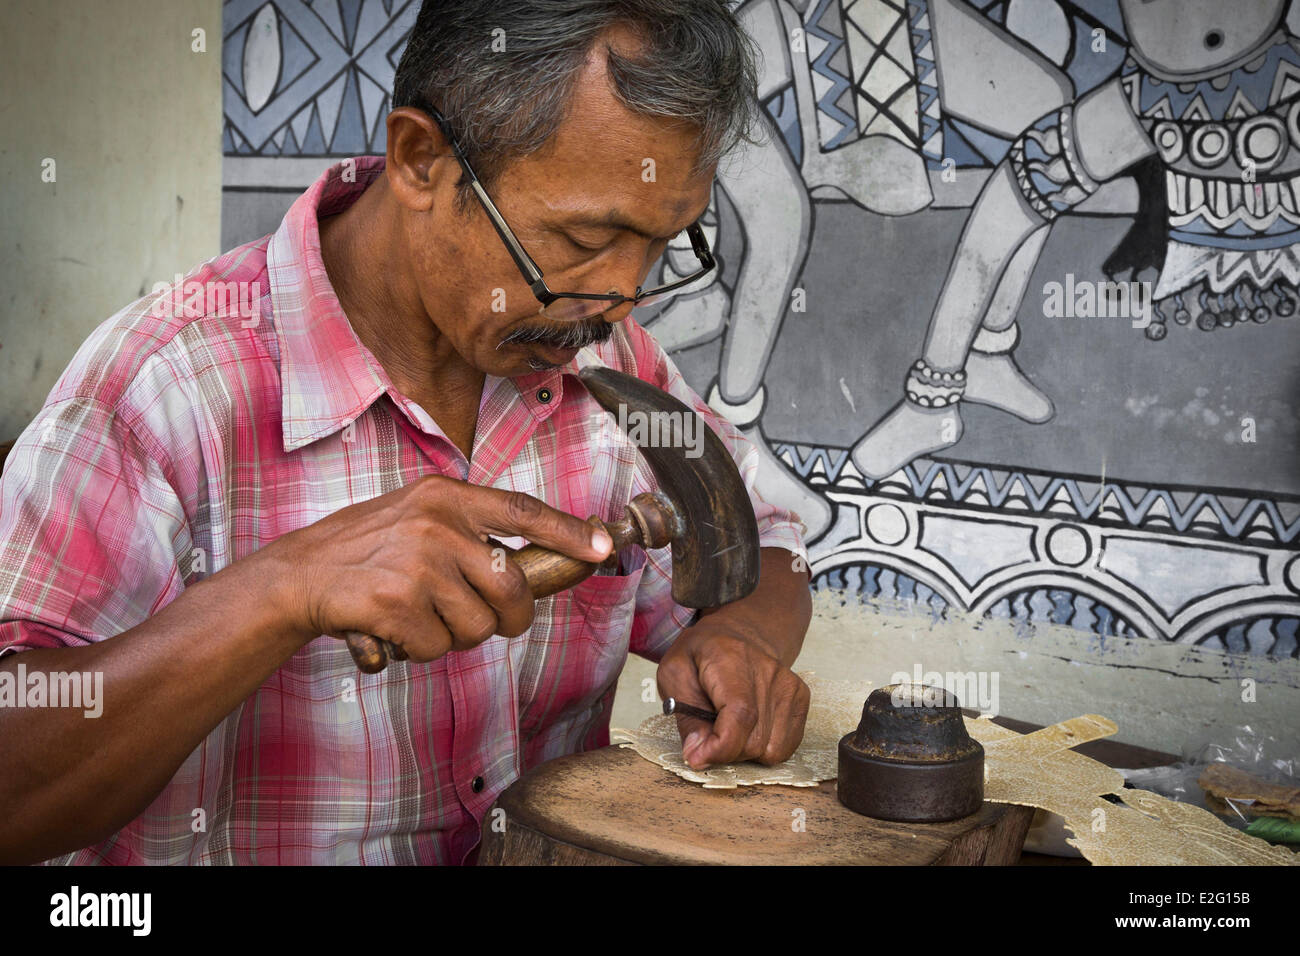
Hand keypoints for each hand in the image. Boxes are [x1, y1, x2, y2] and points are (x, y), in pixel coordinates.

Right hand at [264, 475, 612, 660]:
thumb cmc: (365, 550)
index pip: (523, 511)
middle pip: (511, 587)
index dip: (568, 532)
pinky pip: (438, 646)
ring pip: (478, 625)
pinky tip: (395, 629)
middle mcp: (437, 524)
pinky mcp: (396, 601)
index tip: (603, 548)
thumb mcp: (418, 518)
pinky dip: (420, 650)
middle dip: (509, 618)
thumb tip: (530, 568)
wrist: (298, 576)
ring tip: (421, 616)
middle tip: (488, 622)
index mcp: (447, 497)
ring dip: (454, 636)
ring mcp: (417, 562)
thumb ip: (469, 533)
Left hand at [656, 621, 809, 768]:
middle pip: (753, 740)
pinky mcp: (801, 699)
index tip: (697, 758)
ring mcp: (789, 685)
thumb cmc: (701, 655)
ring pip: (770, 750)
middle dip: (724, 751)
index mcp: (732, 658)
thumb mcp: (674, 674)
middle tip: (706, 735)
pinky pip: (784, 747)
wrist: (738, 634)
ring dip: (743, 751)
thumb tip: (697, 754)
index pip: (740, 714)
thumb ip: (685, 716)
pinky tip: (747, 727)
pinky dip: (762, 749)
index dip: (720, 747)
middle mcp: (768, 671)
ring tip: (727, 726)